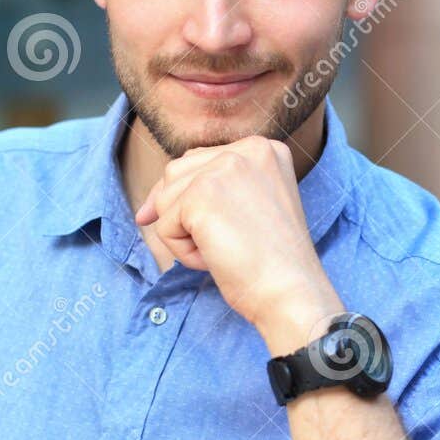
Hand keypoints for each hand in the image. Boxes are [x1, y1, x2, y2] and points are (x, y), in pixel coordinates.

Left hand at [133, 135, 341, 351]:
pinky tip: (216, 259)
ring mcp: (224, 168)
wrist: (292, 291)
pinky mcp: (201, 195)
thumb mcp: (253, 208)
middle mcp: (247, 149)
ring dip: (184, 235)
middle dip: (182, 214)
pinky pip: (164, 227)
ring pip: (165, 200)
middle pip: (176, 174)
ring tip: (223, 251)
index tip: (208, 228)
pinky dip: (183, 253)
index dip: (188, 196)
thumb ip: (216, 189)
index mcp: (265, 149)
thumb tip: (147, 208)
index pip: (201, 160)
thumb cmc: (274, 262)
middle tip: (220, 245)